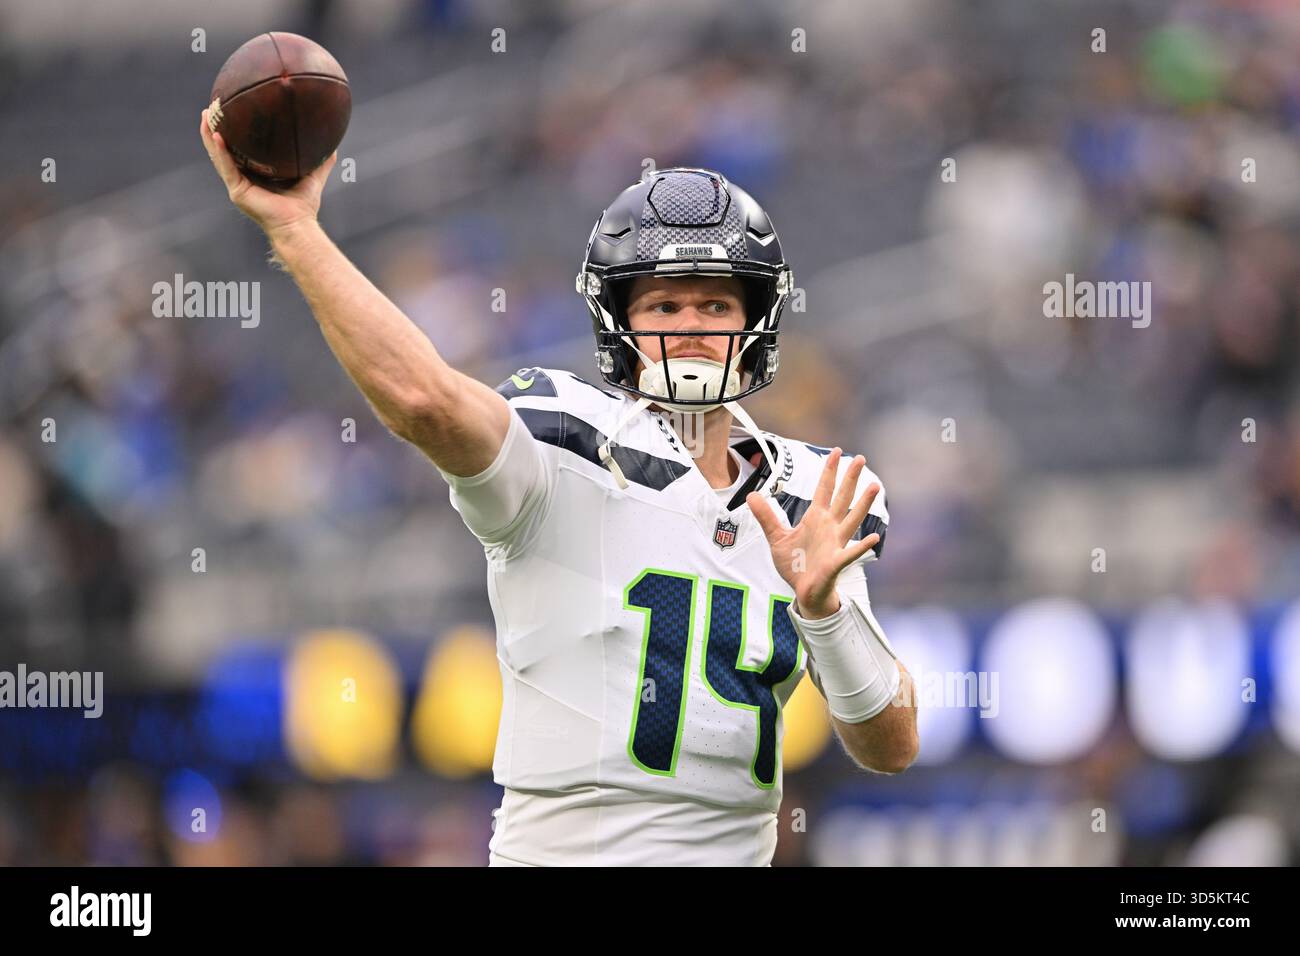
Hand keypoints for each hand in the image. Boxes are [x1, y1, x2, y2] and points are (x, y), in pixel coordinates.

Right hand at [199, 108, 336, 240]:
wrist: (298, 226)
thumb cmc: (304, 206)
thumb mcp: (313, 176)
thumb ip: (321, 161)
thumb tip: (334, 143)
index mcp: (255, 175)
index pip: (239, 150)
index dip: (233, 132)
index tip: (230, 110)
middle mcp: (243, 179)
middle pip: (223, 150)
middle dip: (214, 129)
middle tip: (209, 108)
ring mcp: (237, 186)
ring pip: (218, 156)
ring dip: (209, 135)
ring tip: (206, 115)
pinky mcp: (238, 191)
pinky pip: (226, 168)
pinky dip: (220, 151)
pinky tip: (217, 135)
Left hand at [746, 447, 880, 618]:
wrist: (803, 591)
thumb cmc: (795, 564)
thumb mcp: (776, 537)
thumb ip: (766, 516)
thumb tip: (752, 495)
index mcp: (815, 519)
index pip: (824, 489)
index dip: (829, 470)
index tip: (836, 451)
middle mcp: (829, 527)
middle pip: (842, 497)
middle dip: (850, 478)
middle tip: (860, 458)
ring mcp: (835, 543)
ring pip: (852, 519)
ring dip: (863, 504)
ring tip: (874, 486)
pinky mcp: (836, 562)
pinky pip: (850, 553)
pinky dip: (862, 546)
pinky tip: (873, 538)